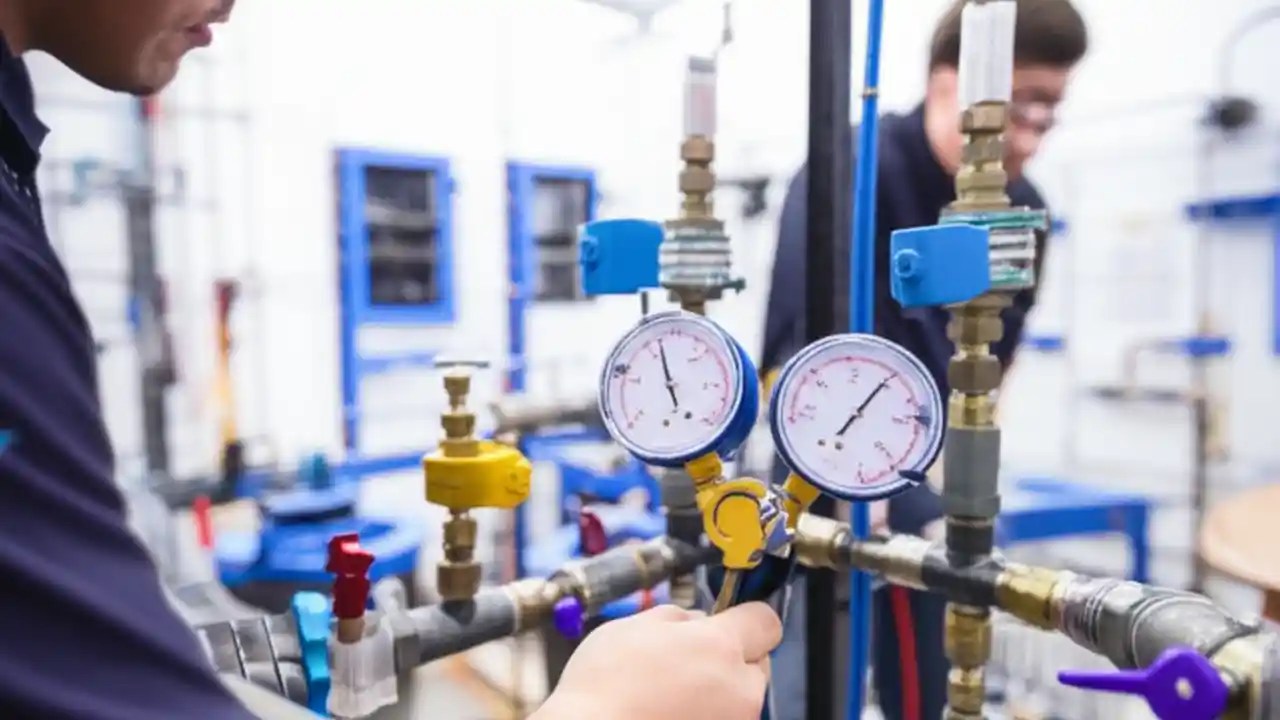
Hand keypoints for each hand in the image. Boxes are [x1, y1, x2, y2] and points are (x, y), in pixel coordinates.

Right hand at [533, 602, 782, 719]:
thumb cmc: (605, 683)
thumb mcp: (634, 625)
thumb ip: (679, 617)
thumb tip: (700, 622)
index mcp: (721, 646)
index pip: (766, 621)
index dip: (744, 617)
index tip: (722, 623)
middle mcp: (740, 689)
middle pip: (757, 662)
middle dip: (730, 658)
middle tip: (685, 662)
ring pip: (742, 696)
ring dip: (719, 690)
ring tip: (672, 694)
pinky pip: (725, 718)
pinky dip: (706, 714)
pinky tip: (670, 713)